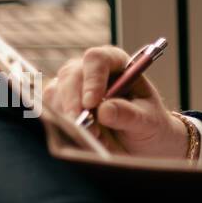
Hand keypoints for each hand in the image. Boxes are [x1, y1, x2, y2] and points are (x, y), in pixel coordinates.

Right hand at [42, 45, 188, 157]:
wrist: (143, 143)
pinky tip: (83, 137)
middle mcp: (91, 70)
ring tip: (95, 137)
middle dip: (74, 103)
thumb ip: (129, 114)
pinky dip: (63, 125)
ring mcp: (73, 85)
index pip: (97, 59)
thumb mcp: (148, 121)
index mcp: (116, 63)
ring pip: (56, 94)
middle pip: (71, 75)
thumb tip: (104, 110)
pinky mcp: (61, 103)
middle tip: (85, 127)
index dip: (92, 79)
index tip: (91, 102)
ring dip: (70, 117)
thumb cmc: (150, 125)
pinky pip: (51, 111)